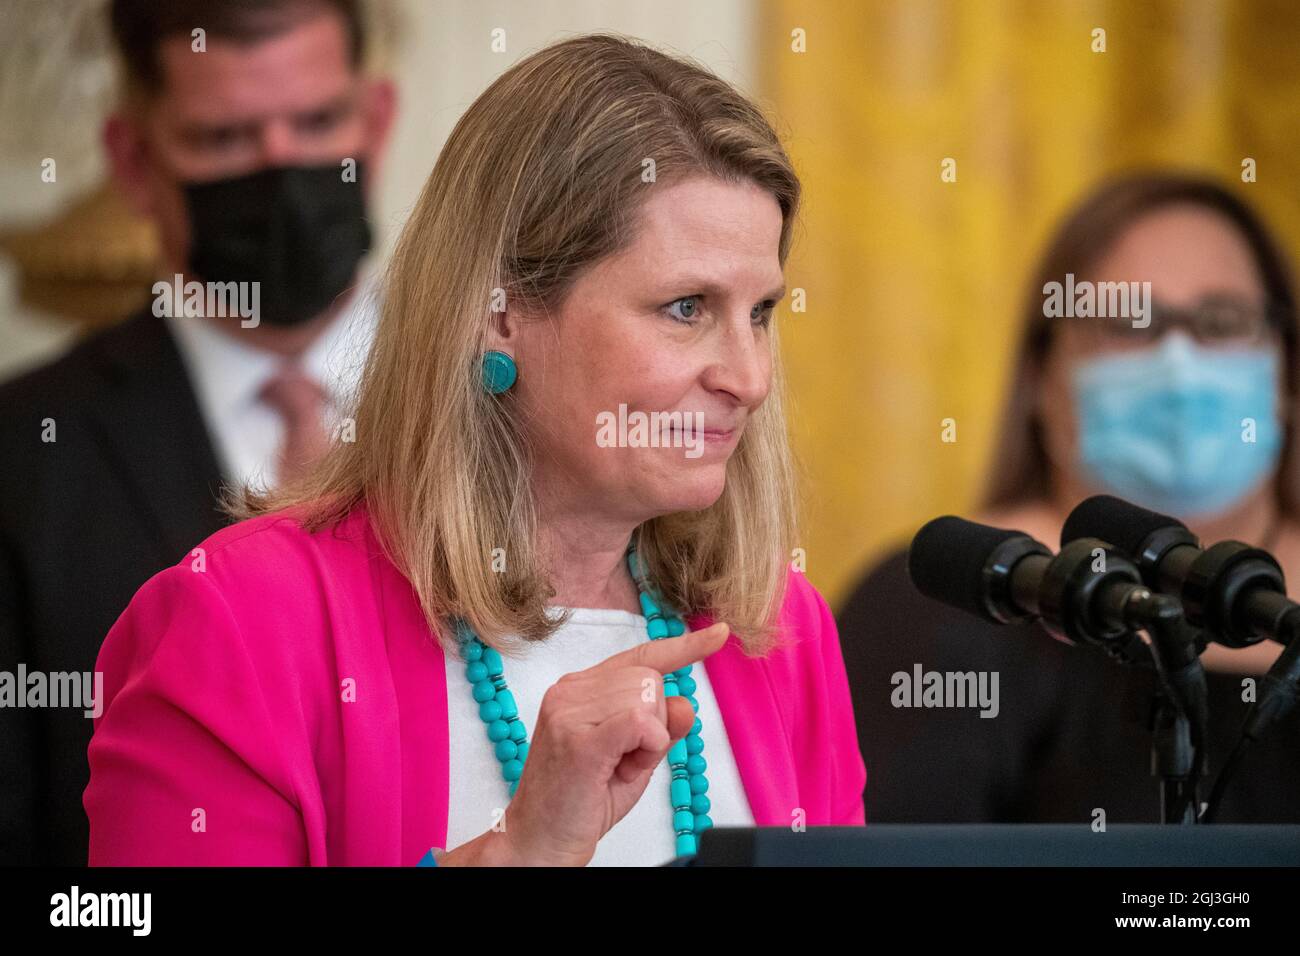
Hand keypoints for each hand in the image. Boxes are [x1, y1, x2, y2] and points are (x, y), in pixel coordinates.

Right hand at [495, 621, 729, 865]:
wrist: (540, 840)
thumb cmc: (580, 800)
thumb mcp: (634, 759)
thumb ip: (660, 727)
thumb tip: (684, 703)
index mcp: (581, 688)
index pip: (640, 656)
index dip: (683, 647)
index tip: (719, 634)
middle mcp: (570, 690)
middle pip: (651, 678)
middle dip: (654, 723)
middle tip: (623, 760)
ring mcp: (569, 711)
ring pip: (647, 699)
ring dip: (648, 742)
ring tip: (614, 768)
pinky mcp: (578, 739)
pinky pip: (640, 721)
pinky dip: (646, 746)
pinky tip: (623, 766)